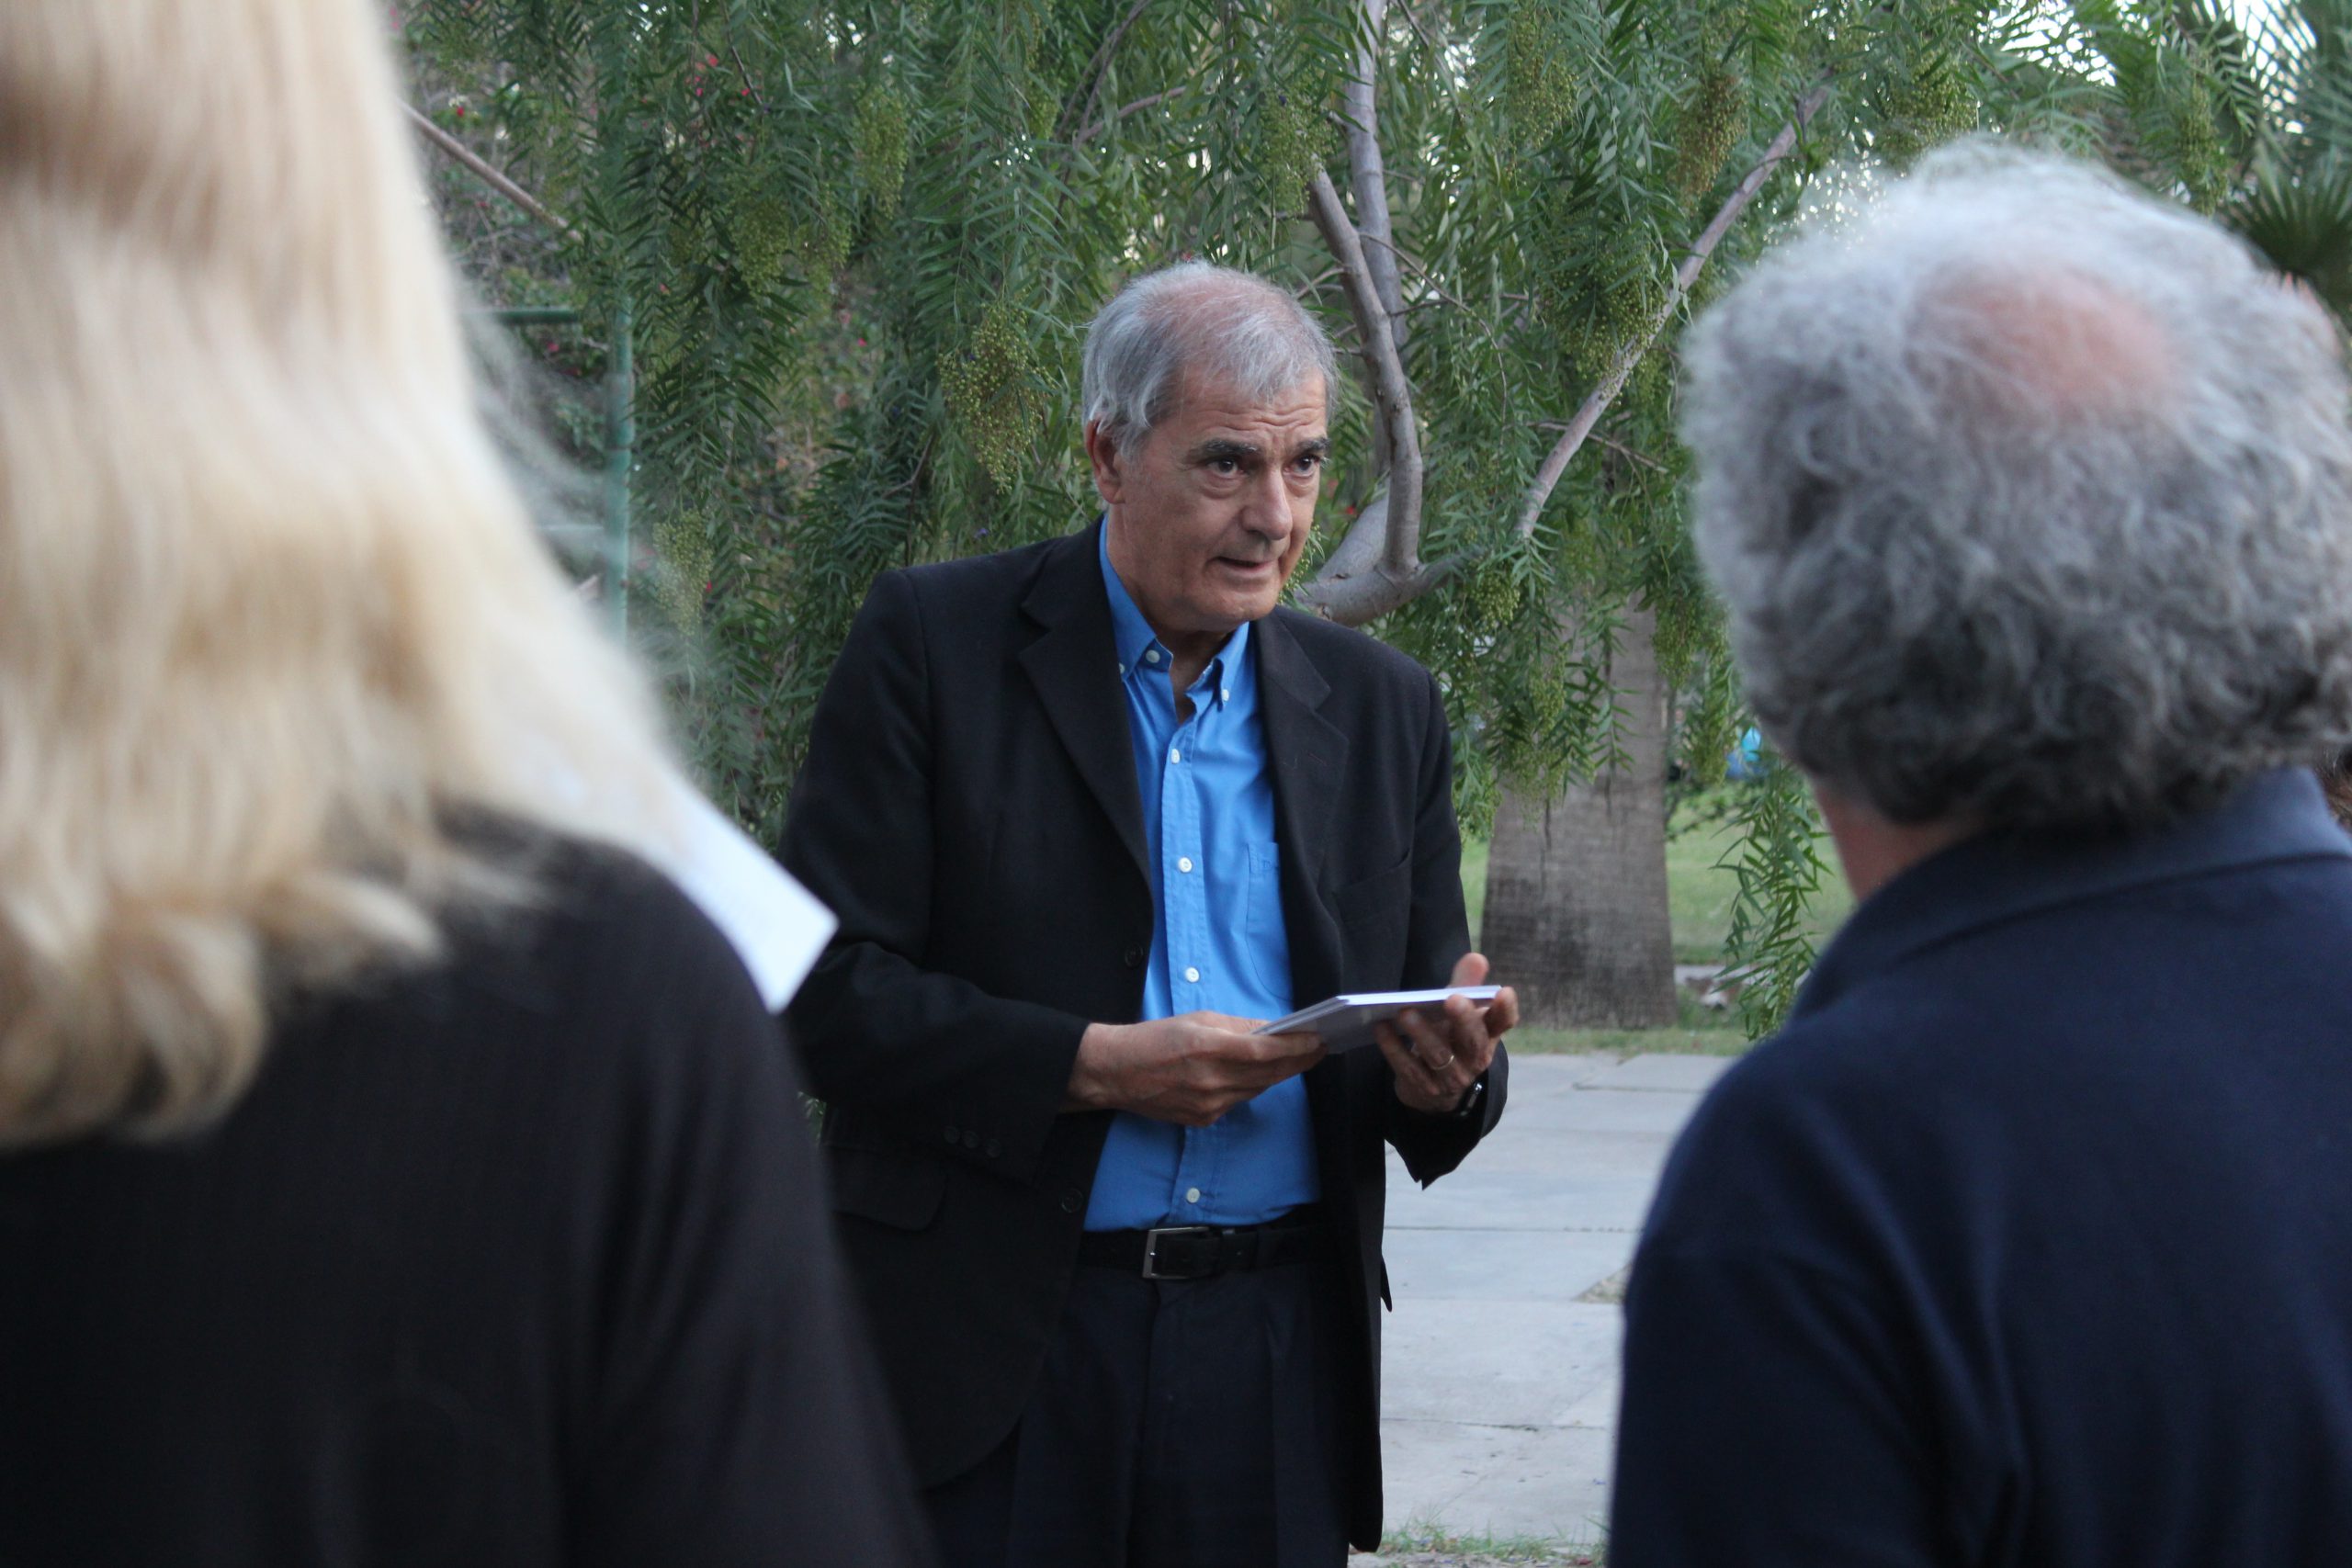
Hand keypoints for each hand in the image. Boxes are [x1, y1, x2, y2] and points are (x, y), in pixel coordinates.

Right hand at [1065, 1012, 1325, 1127]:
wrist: (1117, 1073)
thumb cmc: (1154, 1039)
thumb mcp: (1196, 1020)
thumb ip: (1237, 1026)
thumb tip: (1271, 1029)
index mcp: (1207, 1048)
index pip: (1265, 1050)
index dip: (1296, 1046)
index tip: (1317, 1039)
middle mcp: (1211, 1080)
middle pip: (1268, 1074)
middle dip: (1297, 1061)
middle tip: (1318, 1049)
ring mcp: (1208, 1105)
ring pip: (1257, 1090)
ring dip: (1278, 1075)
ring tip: (1297, 1060)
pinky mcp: (1204, 1120)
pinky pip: (1239, 1101)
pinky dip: (1252, 1087)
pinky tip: (1260, 1076)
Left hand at [1377, 952, 1518, 1115]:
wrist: (1433, 1088)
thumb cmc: (1449, 1038)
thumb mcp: (1458, 1012)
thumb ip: (1465, 984)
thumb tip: (1475, 958)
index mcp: (1487, 1035)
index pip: (1504, 1022)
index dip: (1505, 1009)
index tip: (1503, 992)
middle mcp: (1474, 1058)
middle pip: (1473, 1040)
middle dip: (1463, 1019)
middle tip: (1452, 998)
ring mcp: (1450, 1077)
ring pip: (1438, 1055)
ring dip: (1422, 1033)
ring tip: (1405, 1011)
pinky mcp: (1423, 1087)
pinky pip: (1408, 1067)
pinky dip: (1393, 1047)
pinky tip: (1381, 1027)